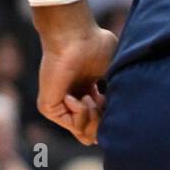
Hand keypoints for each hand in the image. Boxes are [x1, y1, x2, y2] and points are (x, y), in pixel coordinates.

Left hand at [34, 2, 116, 145]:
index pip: (101, 119)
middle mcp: (74, 100)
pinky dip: (80, 112)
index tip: (112, 99)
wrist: (75, 36)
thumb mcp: (114, 73)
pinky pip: (72, 124)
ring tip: (92, 97)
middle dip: (104, 120)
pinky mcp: (49, 108)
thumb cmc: (96, 46)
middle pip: (93, 132)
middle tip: (103, 100)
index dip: (112, 116)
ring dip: (93, 116)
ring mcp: (61, 106)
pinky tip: (76, 95)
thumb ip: (116, 96)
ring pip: (84, 133)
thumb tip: (120, 117)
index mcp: (88, 91)